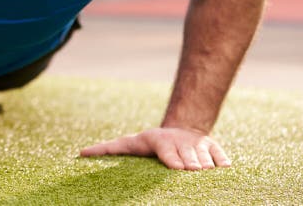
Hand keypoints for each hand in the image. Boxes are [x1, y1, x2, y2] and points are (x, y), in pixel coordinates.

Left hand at [79, 127, 230, 170]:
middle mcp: (180, 142)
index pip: (168, 153)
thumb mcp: (129, 143)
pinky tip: (220, 170)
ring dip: (206, 169)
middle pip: (189, 161)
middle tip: (190, 172)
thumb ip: (107, 149)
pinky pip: (222, 159)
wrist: (180, 128)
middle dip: (190, 168)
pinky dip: (222, 164)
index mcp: (161, 142)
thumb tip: (80, 153)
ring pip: (206, 161)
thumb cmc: (149, 143)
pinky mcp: (213, 147)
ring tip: (201, 172)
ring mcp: (198, 145)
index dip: (173, 160)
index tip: (177, 168)